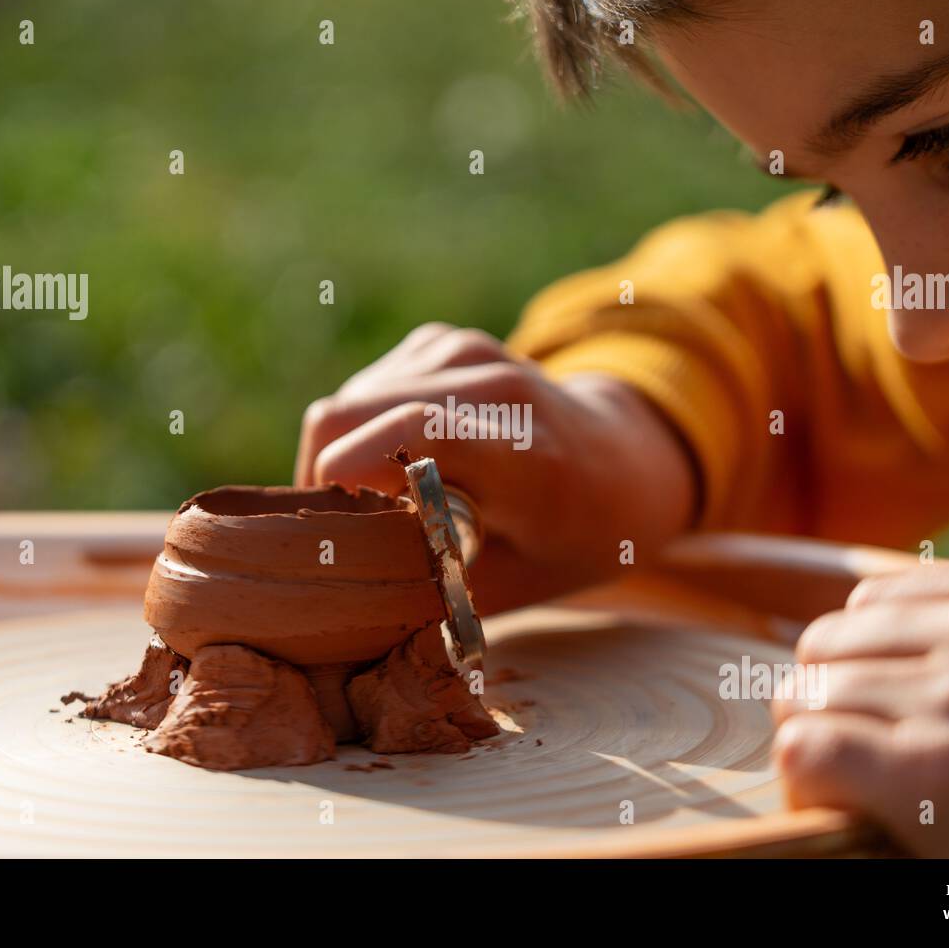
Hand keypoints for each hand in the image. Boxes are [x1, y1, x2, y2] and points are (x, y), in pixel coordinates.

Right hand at [295, 323, 696, 612]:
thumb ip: (435, 587)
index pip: (414, 432)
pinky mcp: (443, 343)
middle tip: (350, 535)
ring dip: (343, 457)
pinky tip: (406, 464)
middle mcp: (494, 386)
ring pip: (344, 404)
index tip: (336, 534)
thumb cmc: (572, 538)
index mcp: (526, 455)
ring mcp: (466, 353)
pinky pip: (363, 389)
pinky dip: (363, 433)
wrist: (624, 462)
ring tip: (390, 502)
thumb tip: (345, 606)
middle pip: (348, 414)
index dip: (345, 476)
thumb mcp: (518, 585)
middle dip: (324, 480)